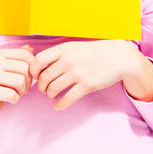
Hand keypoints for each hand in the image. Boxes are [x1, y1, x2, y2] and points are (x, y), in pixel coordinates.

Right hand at [0, 46, 34, 130]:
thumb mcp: (8, 70)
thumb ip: (18, 58)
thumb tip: (30, 47)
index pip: (26, 56)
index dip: (32, 69)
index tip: (25, 78)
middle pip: (25, 69)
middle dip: (27, 82)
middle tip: (19, 88)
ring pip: (20, 81)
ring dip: (21, 91)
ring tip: (14, 93)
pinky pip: (13, 95)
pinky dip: (14, 99)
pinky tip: (7, 99)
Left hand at [29, 40, 152, 110]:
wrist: (118, 57)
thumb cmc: (94, 52)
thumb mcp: (74, 47)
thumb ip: (58, 54)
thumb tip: (38, 65)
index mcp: (64, 50)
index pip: (38, 61)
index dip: (33, 71)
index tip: (36, 76)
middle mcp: (69, 61)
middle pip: (44, 78)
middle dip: (41, 87)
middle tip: (44, 89)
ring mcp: (78, 74)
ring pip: (53, 89)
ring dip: (49, 95)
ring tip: (52, 95)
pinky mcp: (87, 86)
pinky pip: (67, 99)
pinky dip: (60, 105)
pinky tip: (58, 106)